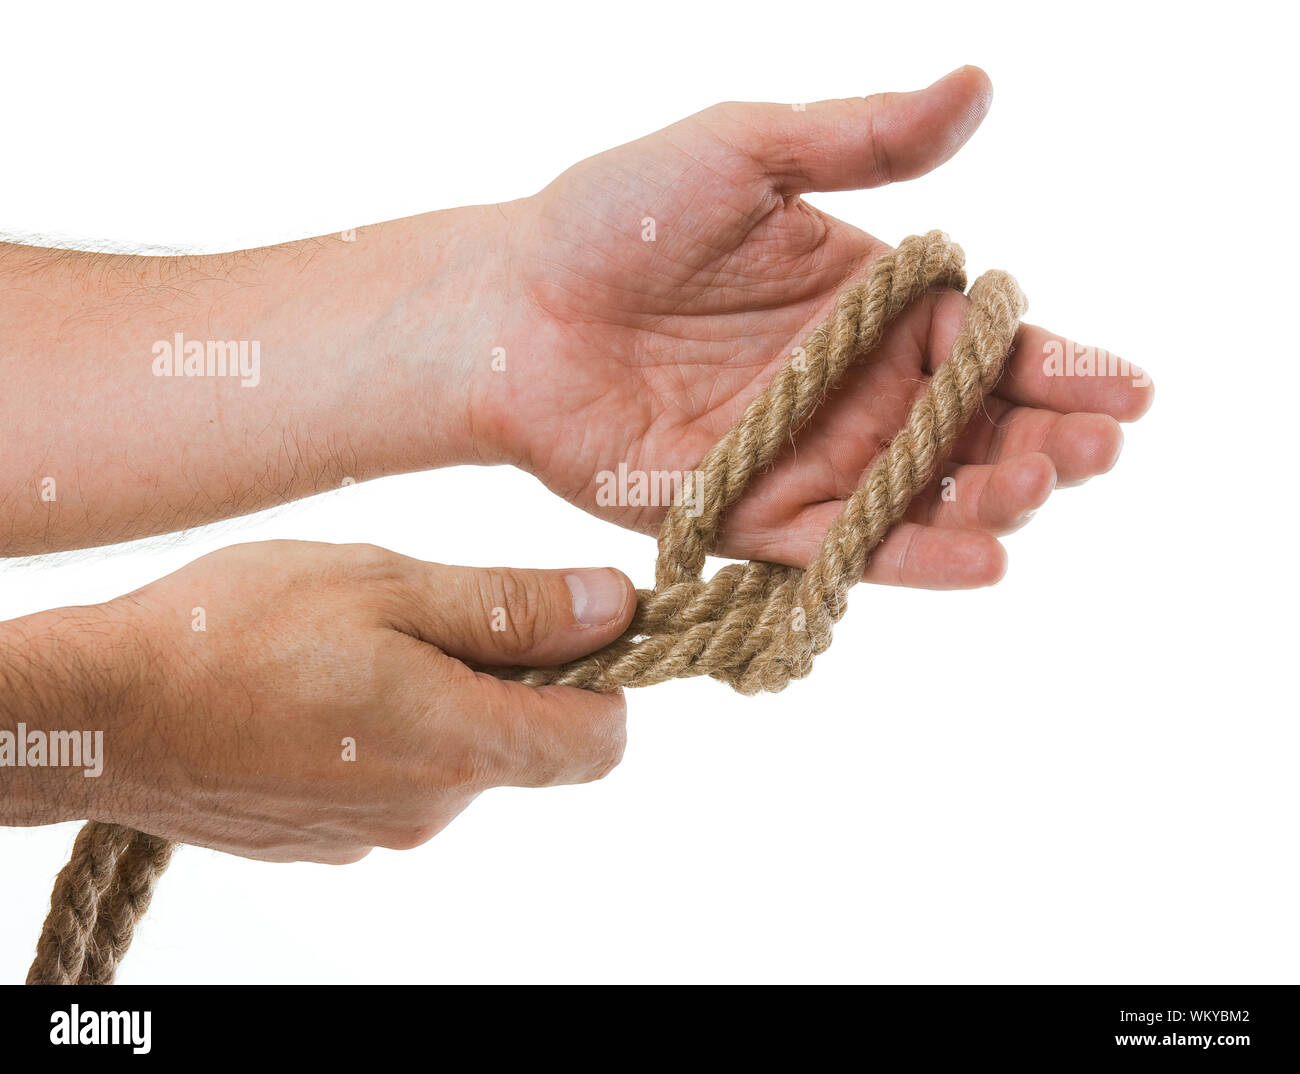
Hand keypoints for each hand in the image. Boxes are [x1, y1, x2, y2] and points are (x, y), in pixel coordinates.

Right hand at [6, 542, 634, 860]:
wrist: (103, 716)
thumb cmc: (239, 634)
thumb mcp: (389, 587)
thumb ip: (511, 608)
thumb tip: (615, 610)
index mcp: (461, 747)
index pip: (603, 741)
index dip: (606, 676)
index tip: (567, 621)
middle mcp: (433, 810)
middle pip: (531, 745)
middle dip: (513, 676)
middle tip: (433, 612)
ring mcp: (380, 833)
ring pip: (463, 758)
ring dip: (445, 698)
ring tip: (361, 644)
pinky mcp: (333, 838)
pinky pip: (402, 781)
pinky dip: (391, 733)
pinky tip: (326, 689)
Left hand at [479, 67, 1153, 588]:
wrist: (514, 307)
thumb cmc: (617, 218)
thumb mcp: (744, 154)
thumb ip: (860, 139)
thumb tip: (979, 85)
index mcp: (871, 307)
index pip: (988, 345)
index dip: (1060, 367)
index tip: (1127, 390)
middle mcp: (853, 390)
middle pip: (972, 430)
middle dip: (1042, 443)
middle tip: (1090, 449)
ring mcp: (807, 459)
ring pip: (922, 496)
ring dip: (990, 501)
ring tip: (1031, 489)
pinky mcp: (751, 518)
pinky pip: (841, 548)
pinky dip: (909, 558)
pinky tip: (980, 561)